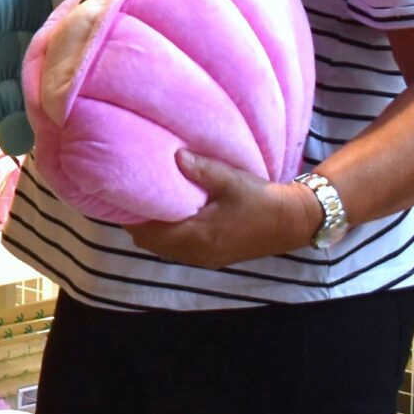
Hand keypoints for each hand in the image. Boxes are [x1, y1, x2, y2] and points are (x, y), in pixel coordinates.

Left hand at [125, 152, 321, 266]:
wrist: (292, 222)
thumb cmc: (262, 200)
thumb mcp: (232, 180)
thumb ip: (202, 169)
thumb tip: (174, 155)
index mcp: (197, 235)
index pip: (149, 233)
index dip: (132, 217)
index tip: (121, 196)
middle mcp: (196, 252)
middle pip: (151, 243)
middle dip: (138, 223)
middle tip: (130, 197)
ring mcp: (205, 258)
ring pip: (164, 248)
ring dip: (153, 231)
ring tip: (147, 205)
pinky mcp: (214, 257)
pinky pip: (179, 250)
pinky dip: (168, 236)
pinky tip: (170, 217)